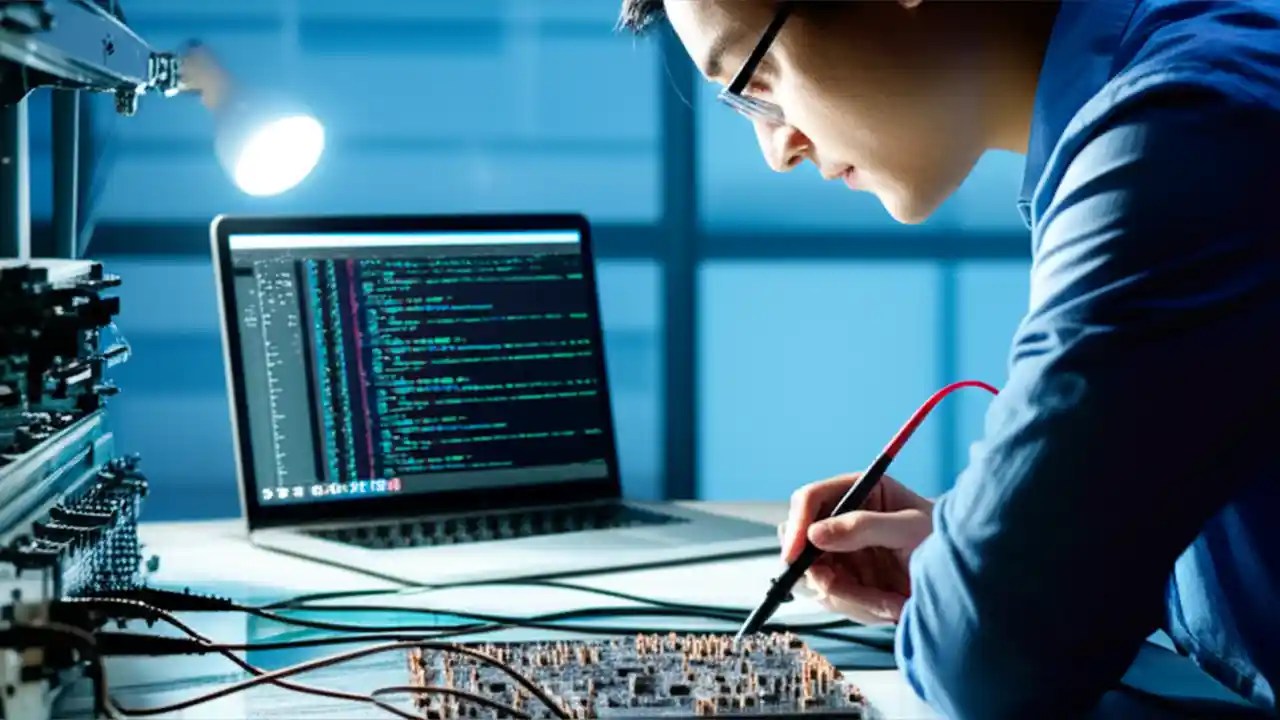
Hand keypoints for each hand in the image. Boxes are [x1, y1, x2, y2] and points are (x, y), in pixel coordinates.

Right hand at [779, 473, 933, 624]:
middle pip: (800, 542)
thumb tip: (814, 534)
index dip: (796, 525)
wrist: (964, 580)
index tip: (795, 555)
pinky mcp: (848, 581)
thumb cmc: (944, 540)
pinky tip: (892, 605)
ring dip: (849, 596)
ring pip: (815, 578)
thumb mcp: (909, 528)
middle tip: (842, 588)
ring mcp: (842, 553)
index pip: (809, 500)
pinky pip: (835, 600)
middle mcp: (842, 521)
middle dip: (818, 570)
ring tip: (891, 602)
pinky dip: (862, 608)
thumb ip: (863, 527)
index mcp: (858, 491)